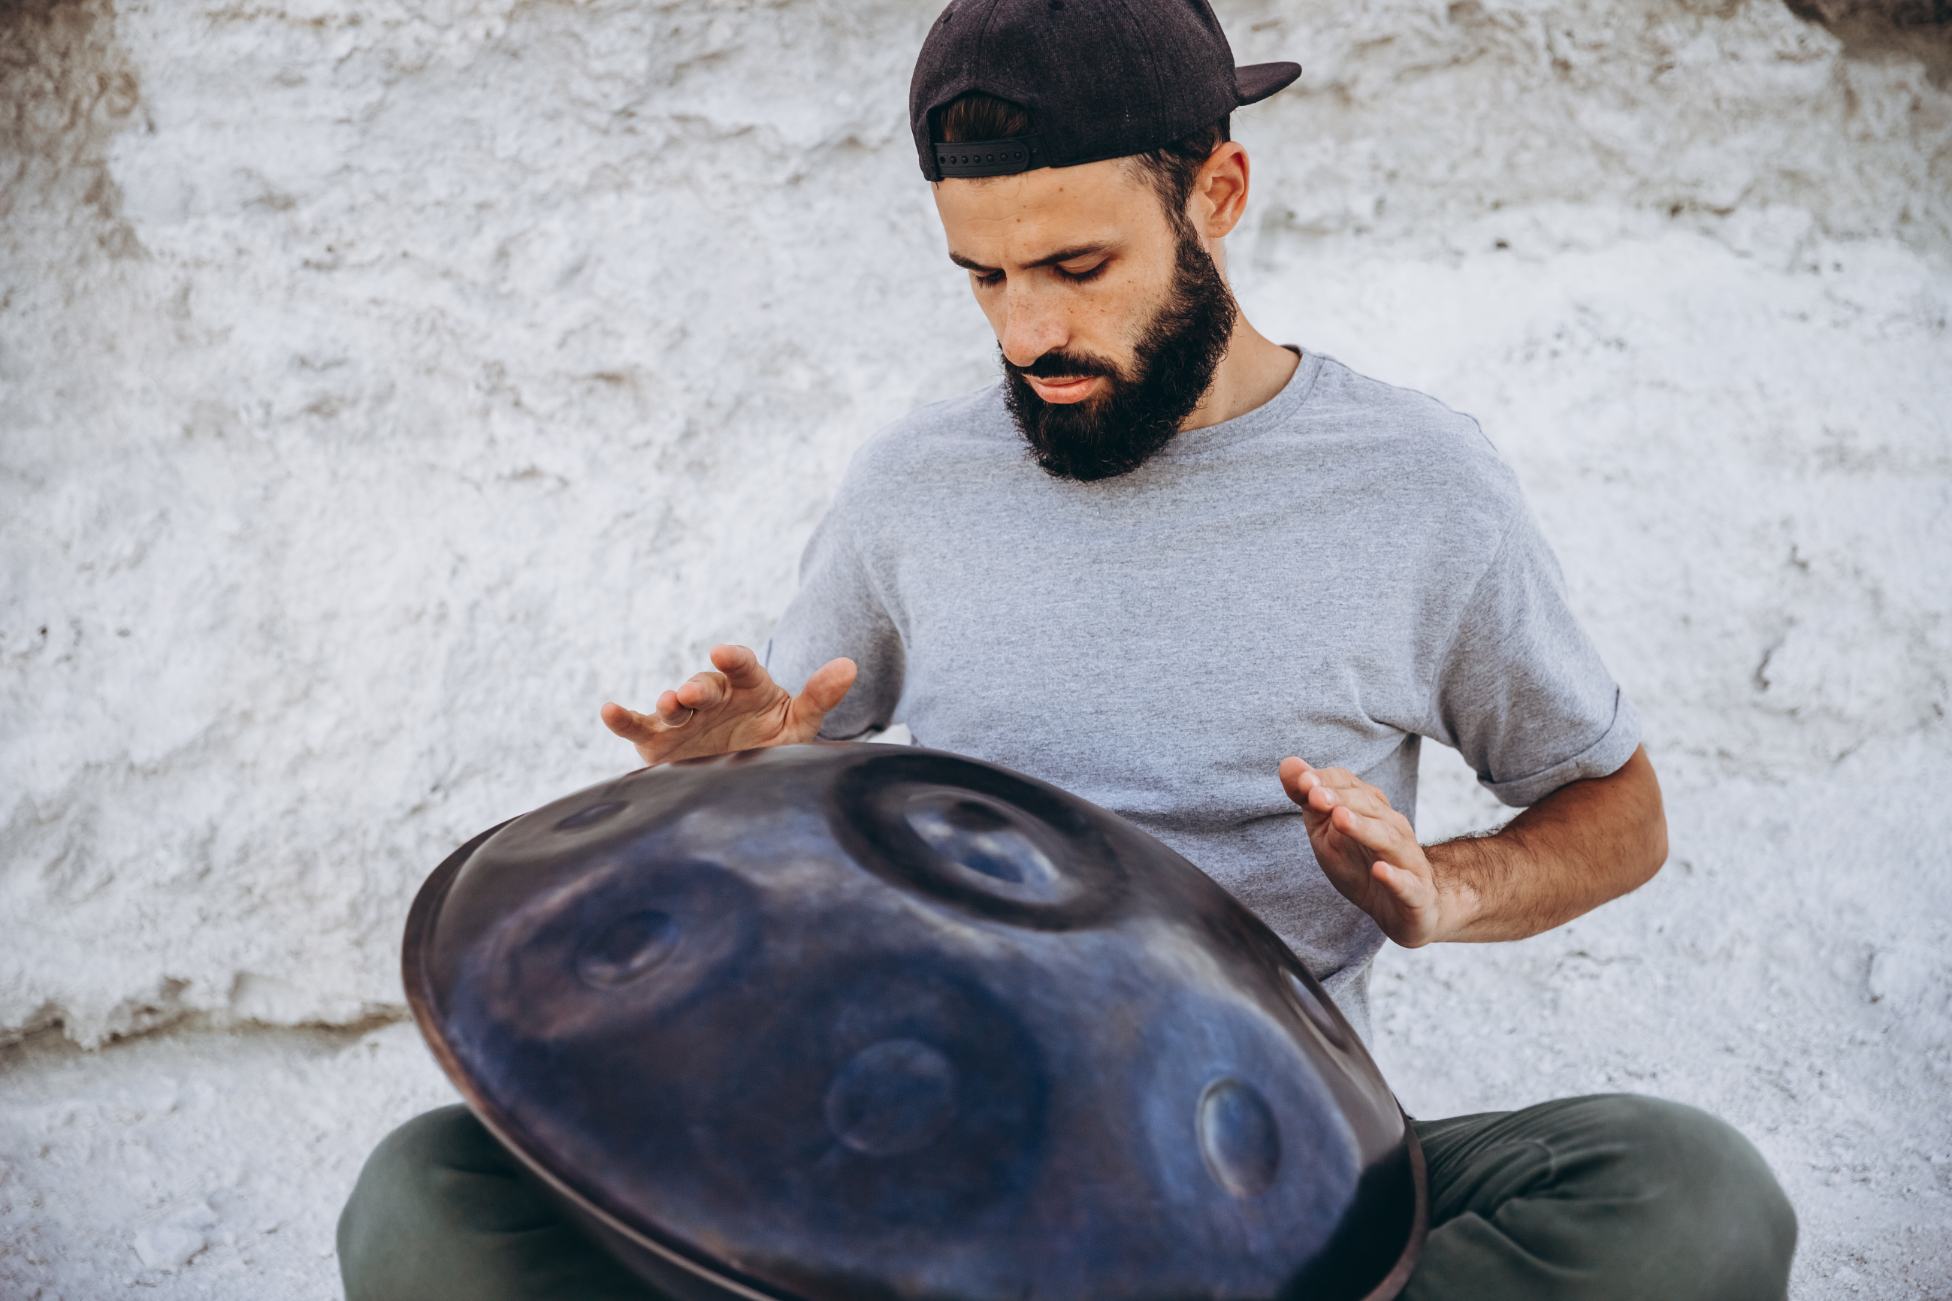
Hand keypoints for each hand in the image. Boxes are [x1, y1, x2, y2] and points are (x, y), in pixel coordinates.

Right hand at [600, 644, 858, 767]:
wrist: (746, 783)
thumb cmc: (773, 745)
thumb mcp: (797, 727)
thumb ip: (818, 697)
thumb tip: (850, 665)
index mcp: (748, 688)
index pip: (742, 667)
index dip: (733, 659)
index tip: (724, 653)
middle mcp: (713, 697)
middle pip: (704, 685)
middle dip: (699, 688)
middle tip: (693, 694)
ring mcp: (684, 717)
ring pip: (672, 704)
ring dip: (668, 701)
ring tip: (668, 704)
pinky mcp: (658, 739)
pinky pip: (636, 725)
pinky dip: (621, 718)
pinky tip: (608, 710)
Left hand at [1277, 756, 1447, 947]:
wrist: (1405, 907)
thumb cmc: (1361, 864)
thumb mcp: (1326, 832)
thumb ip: (1309, 800)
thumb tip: (1288, 764)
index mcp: (1372, 810)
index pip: (1350, 786)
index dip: (1327, 782)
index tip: (1303, 780)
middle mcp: (1393, 828)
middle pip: (1369, 807)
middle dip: (1341, 799)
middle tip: (1315, 795)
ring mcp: (1408, 860)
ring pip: (1388, 839)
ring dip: (1364, 828)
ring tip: (1340, 818)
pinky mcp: (1416, 894)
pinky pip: (1407, 885)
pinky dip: (1395, 877)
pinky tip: (1380, 871)